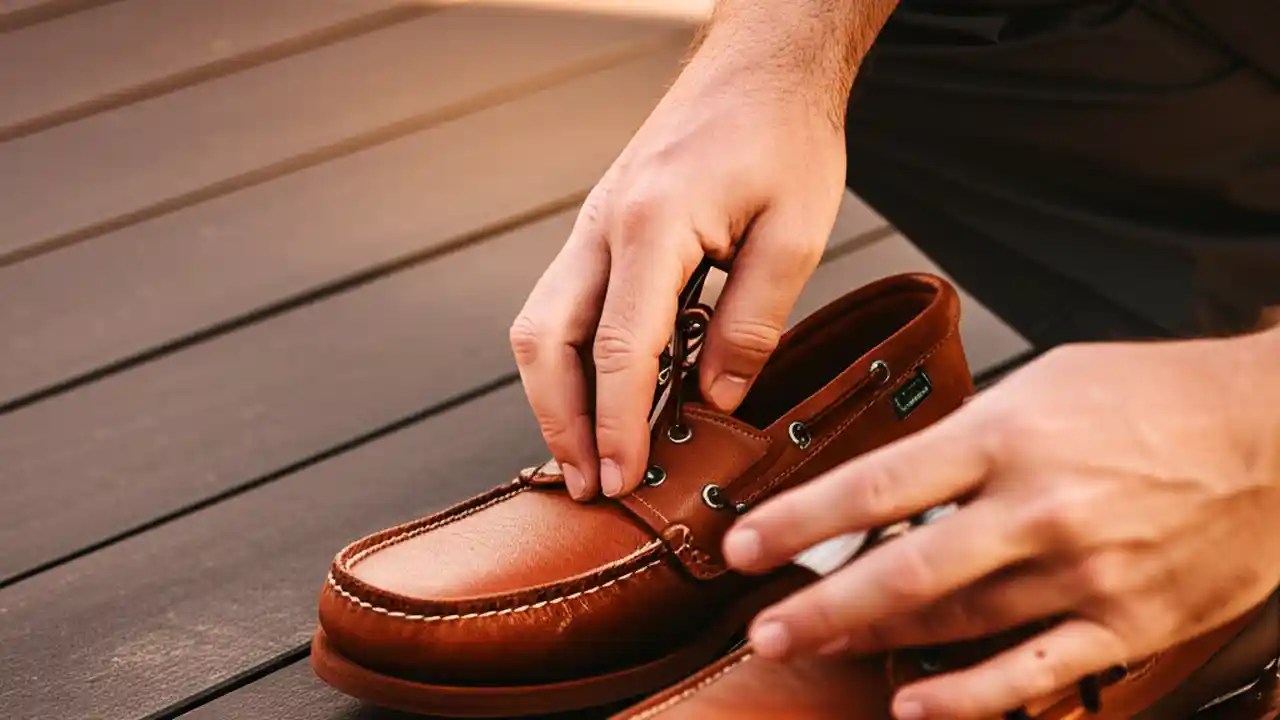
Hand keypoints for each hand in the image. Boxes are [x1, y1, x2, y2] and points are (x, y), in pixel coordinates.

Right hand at [509, 33, 848, 499]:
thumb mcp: (796, 234)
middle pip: (544, 340)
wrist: (762, 64)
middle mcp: (603, 226)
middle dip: (559, 421)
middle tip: (587, 485)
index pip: (616, 348)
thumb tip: (714, 400)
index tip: (623, 481)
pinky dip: (571, 361)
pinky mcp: (602, 230)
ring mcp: (594, 226)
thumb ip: (752, 323)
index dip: (615, 425)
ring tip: (587, 454)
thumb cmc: (784, 135)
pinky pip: (564, 304)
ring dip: (554, 395)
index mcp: (652, 225)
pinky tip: (600, 396)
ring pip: (539, 324)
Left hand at [724, 334, 1279, 718]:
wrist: (1270, 431)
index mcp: (1007, 437)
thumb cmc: (1150, 397)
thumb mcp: (1042, 384)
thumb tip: (891, 483)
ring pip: (954, 624)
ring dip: (875, 642)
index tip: (744, 543)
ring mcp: (1080, 573)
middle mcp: (1035, 509)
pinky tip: (915, 708)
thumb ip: (964, 436)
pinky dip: (969, 697)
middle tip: (763, 626)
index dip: (799, 521)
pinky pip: (1033, 672)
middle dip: (820, 604)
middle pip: (902, 570)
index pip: (876, 486)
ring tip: (813, 650)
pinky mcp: (1123, 623)